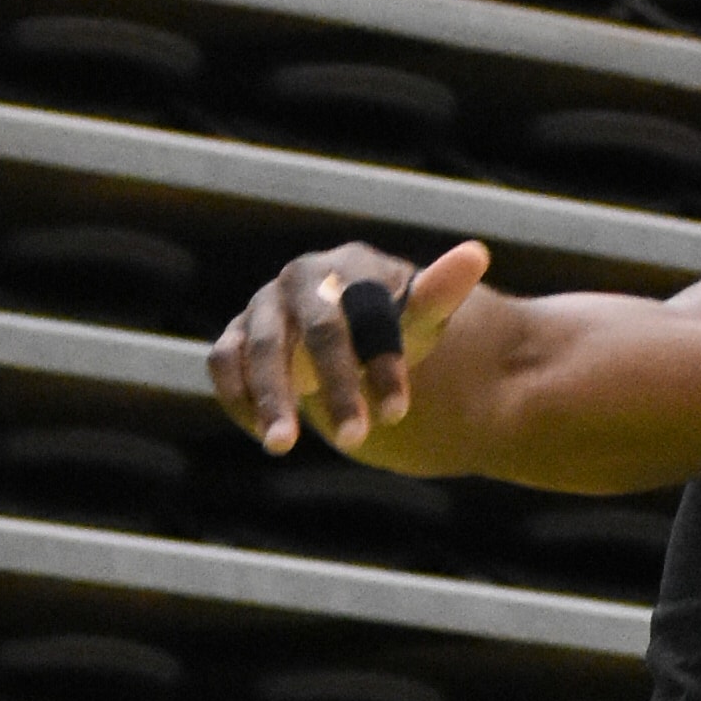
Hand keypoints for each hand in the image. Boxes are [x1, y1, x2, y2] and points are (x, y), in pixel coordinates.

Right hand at [210, 240, 491, 454]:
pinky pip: (224, 363)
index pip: (368, 314)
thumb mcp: (420, 311)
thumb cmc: (391, 320)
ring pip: (260, 349)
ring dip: (271, 399)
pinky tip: (266, 435)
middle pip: (316, 332)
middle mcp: (301, 279)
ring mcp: (262, 306)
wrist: (347, 323)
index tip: (399, 415)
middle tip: (356, 438)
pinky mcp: (234, 335)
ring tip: (284, 447)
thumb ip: (441, 291)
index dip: (381, 364)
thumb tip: (476, 254)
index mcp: (351, 266)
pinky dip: (238, 397)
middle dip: (335, 387)